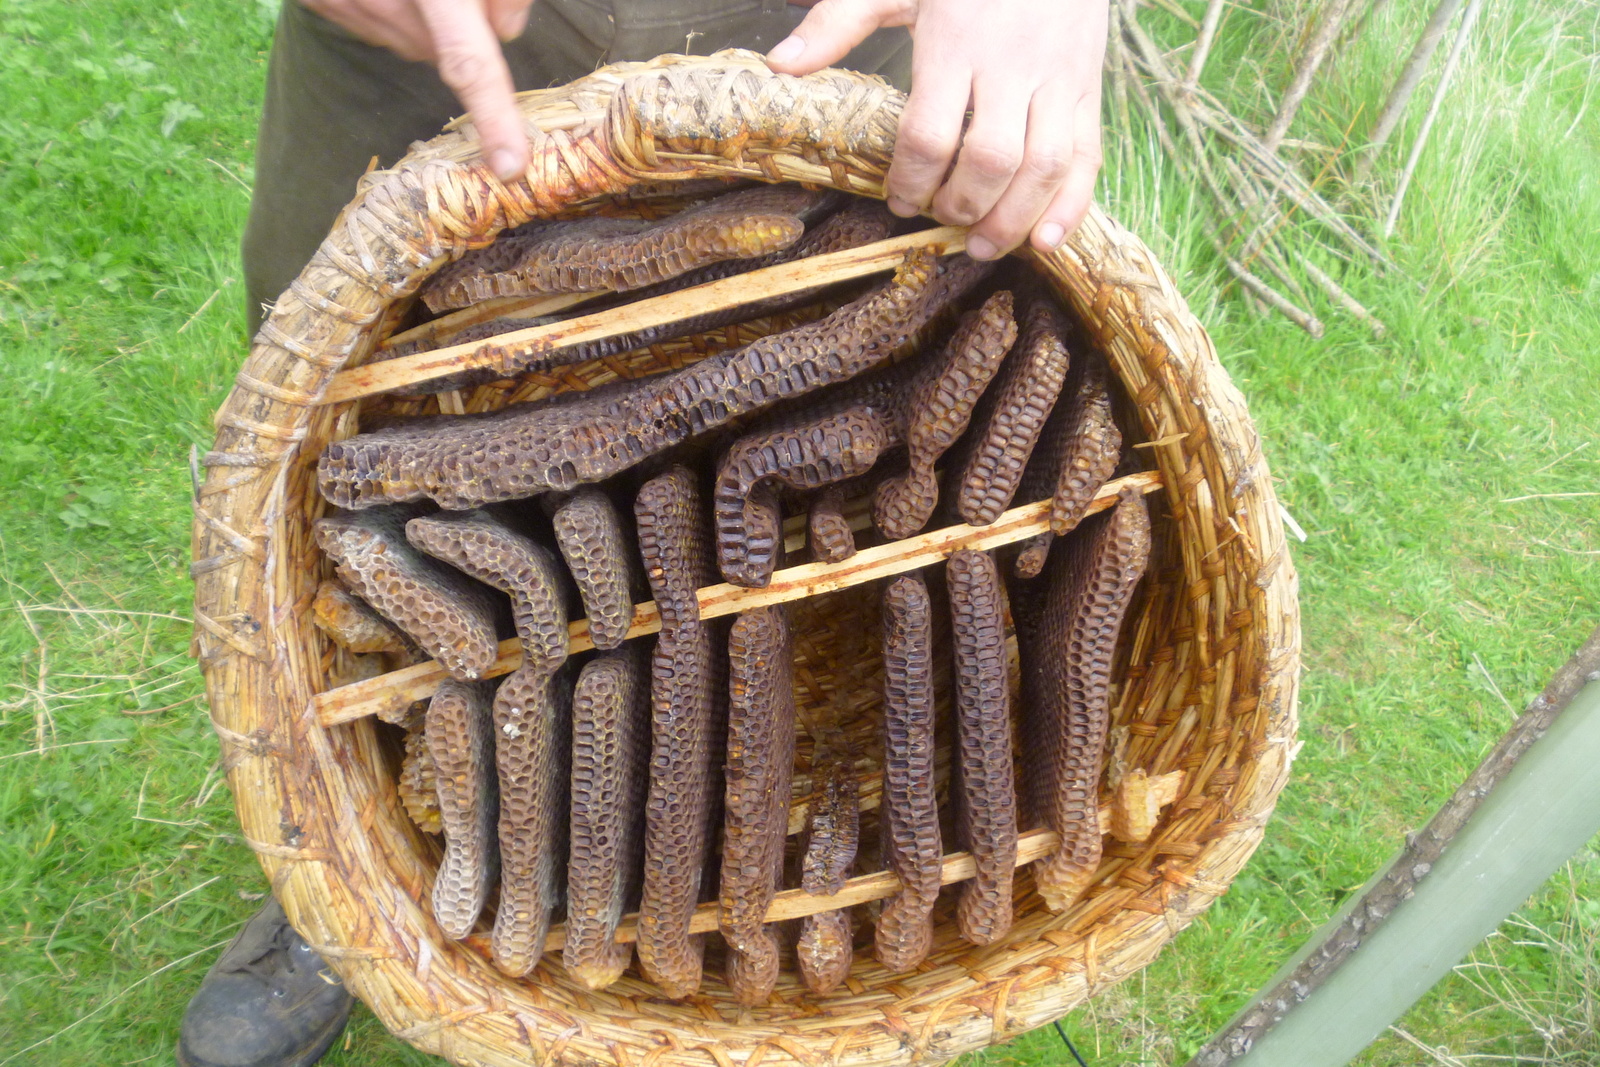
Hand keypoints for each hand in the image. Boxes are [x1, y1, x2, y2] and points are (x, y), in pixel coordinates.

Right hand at [301, 0, 534, 180]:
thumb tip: (506, 30)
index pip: (471, 61)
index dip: (495, 117)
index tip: (510, 165)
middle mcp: (381, 1)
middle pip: (446, 49)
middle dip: (466, 25)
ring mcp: (341, 4)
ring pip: (412, 40)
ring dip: (426, 15)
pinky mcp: (320, 2)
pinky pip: (376, 24)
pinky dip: (390, 6)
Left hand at [765, 0, 1107, 258]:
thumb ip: (839, 21)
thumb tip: (780, 66)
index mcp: (956, 42)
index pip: (930, 134)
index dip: (911, 181)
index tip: (898, 201)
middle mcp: (1012, 64)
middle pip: (989, 160)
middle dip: (961, 205)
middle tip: (939, 220)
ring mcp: (1059, 79)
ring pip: (1044, 167)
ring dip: (1012, 219)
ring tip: (981, 247)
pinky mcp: (1088, 89)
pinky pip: (1087, 157)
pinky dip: (1071, 206)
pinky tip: (1044, 240)